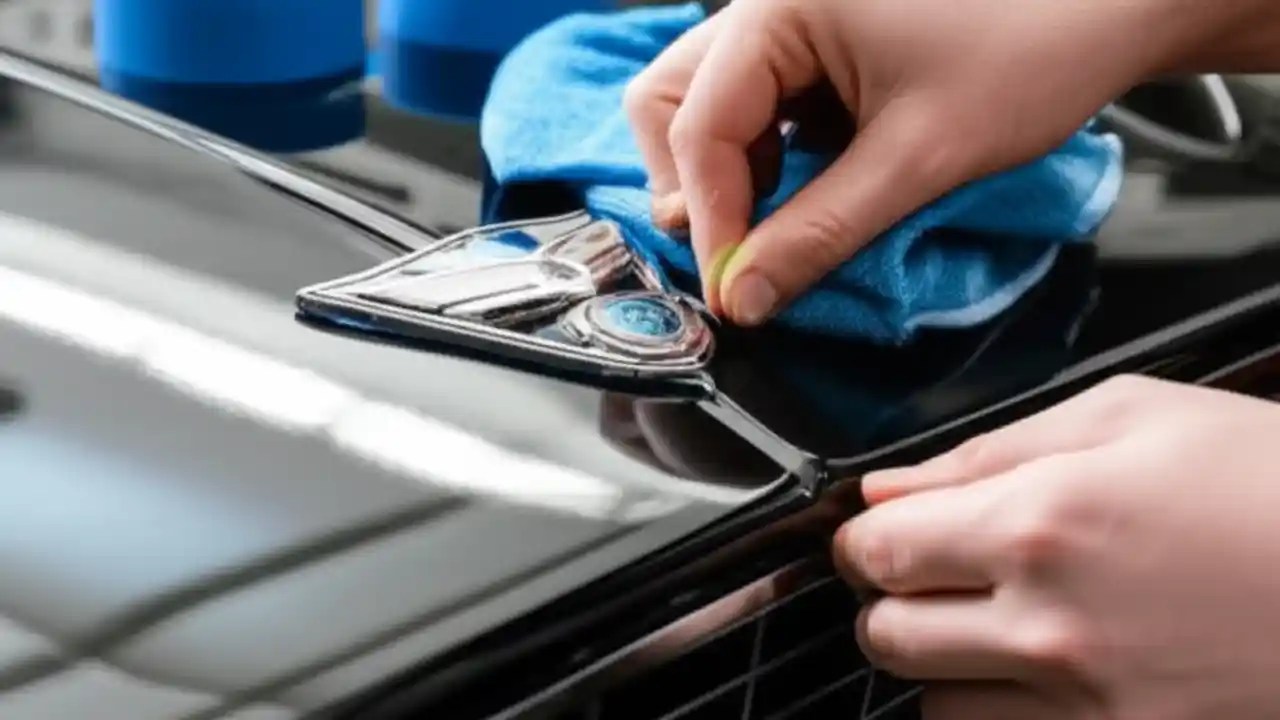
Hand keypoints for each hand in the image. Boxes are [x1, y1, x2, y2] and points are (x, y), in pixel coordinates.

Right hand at [624, 0, 1279, 324]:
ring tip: (776, 223)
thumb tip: (744, 295)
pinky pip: (751, 106)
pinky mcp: (812, 42)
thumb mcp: (918, 159)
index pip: (699, 123)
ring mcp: (788, 18)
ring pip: (704, 104)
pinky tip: (804, 190)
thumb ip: (818, 232)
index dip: (710, 218)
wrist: (1111, 7)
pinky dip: (761, 159)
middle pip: (671, 101)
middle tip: (738, 249)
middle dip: (693, 184)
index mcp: (782, 2)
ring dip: (724, 175)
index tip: (733, 288)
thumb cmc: (1034, 50)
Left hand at [831, 375, 1279, 718]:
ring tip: (1002, 626)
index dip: (861, 539)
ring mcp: (1090, 710)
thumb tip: (892, 486)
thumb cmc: (1271, 483)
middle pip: (886, 636)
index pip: (875, 550)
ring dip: (945, 666)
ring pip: (936, 707)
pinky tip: (1048, 675)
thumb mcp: (1131, 416)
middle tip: (935, 574)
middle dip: (892, 600)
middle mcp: (1050, 630)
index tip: (884, 532)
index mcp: (1040, 526)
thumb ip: (990, 452)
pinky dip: (1004, 713)